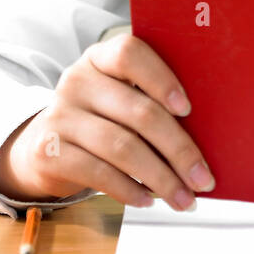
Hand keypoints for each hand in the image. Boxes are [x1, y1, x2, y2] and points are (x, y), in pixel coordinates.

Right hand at [0, 33, 215, 211]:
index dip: (161, 78)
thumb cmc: (102, 117)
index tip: (188, 108)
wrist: (46, 144)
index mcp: (100, 57)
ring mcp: (59, 115)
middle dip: (178, 149)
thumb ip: (150, 97)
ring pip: (121, 147)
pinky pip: (97, 173)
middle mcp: (76, 80)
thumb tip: (207, 130)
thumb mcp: (119, 95)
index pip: (129, 54)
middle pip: (137, 111)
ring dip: (160, 177)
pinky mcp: (48, 151)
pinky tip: (148, 200)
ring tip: (184, 198)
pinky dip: (129, 190)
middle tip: (203, 177)